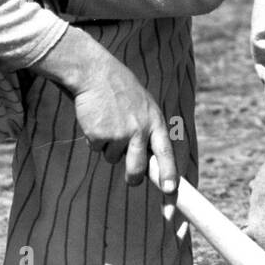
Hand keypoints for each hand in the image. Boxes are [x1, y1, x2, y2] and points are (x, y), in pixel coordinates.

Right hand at [70, 54, 178, 193]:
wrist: (95, 73)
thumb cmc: (120, 90)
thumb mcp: (144, 106)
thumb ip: (149, 131)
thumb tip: (148, 162)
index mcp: (155, 121)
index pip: (166, 154)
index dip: (168, 175)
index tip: (169, 191)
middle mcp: (140, 129)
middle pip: (137, 169)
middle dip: (133, 178)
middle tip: (131, 179)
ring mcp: (119, 133)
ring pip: (113, 158)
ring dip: (108, 147)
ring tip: (108, 122)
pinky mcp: (99, 135)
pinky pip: (96, 149)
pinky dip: (94, 138)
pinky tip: (96, 120)